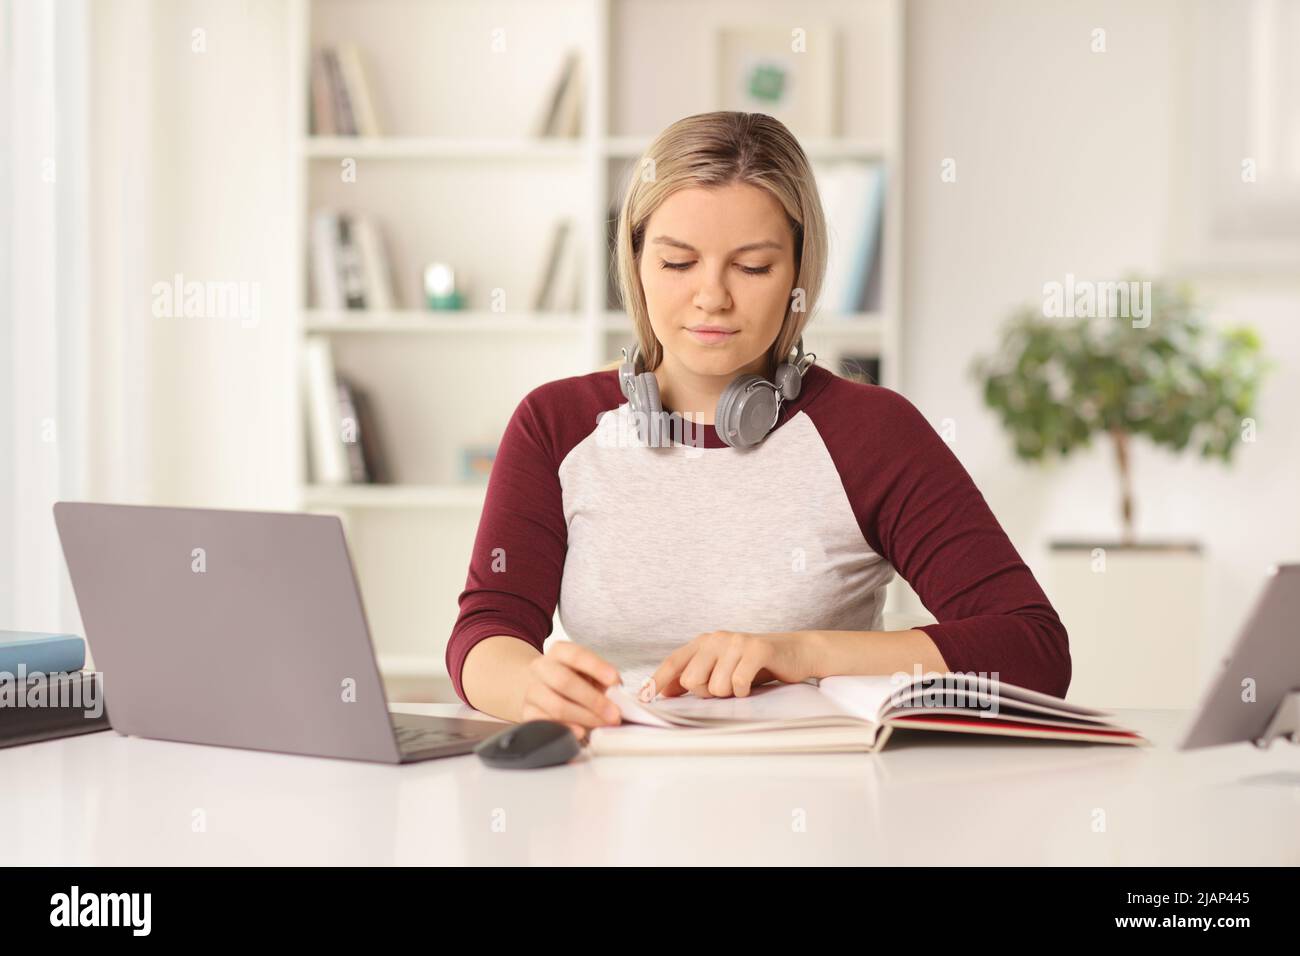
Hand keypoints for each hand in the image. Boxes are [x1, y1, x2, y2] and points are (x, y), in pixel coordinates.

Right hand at [520, 641, 621, 740]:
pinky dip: (566, 729)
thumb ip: (603, 682)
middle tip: (614, 714)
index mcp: (559, 652)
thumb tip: (617, 697)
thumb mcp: (589, 673)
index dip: (597, 668)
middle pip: (564, 681)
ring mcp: (532, 691)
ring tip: (602, 724)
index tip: (615, 682)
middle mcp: (541, 668)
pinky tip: (581, 732)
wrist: (542, 688)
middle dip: (593, 700)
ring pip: (556, 706)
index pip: (577, 655)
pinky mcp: (527, 713)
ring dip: (584, 717)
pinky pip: (546, 723)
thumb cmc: (574, 680)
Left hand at [642, 631, 820, 700]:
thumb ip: (695, 677)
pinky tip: (751, 685)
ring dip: (729, 694)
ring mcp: (736, 642)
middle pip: (692, 680)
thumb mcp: (722, 669)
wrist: (796, 652)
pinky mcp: (756, 650)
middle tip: (726, 687)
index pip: (674, 662)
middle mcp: (716, 639)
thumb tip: (664, 692)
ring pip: (715, 686)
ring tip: (741, 684)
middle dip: (707, 693)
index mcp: (704, 642)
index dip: (657, 681)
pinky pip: (737, 683)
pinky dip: (744, 692)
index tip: (644, 698)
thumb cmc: (755, 665)